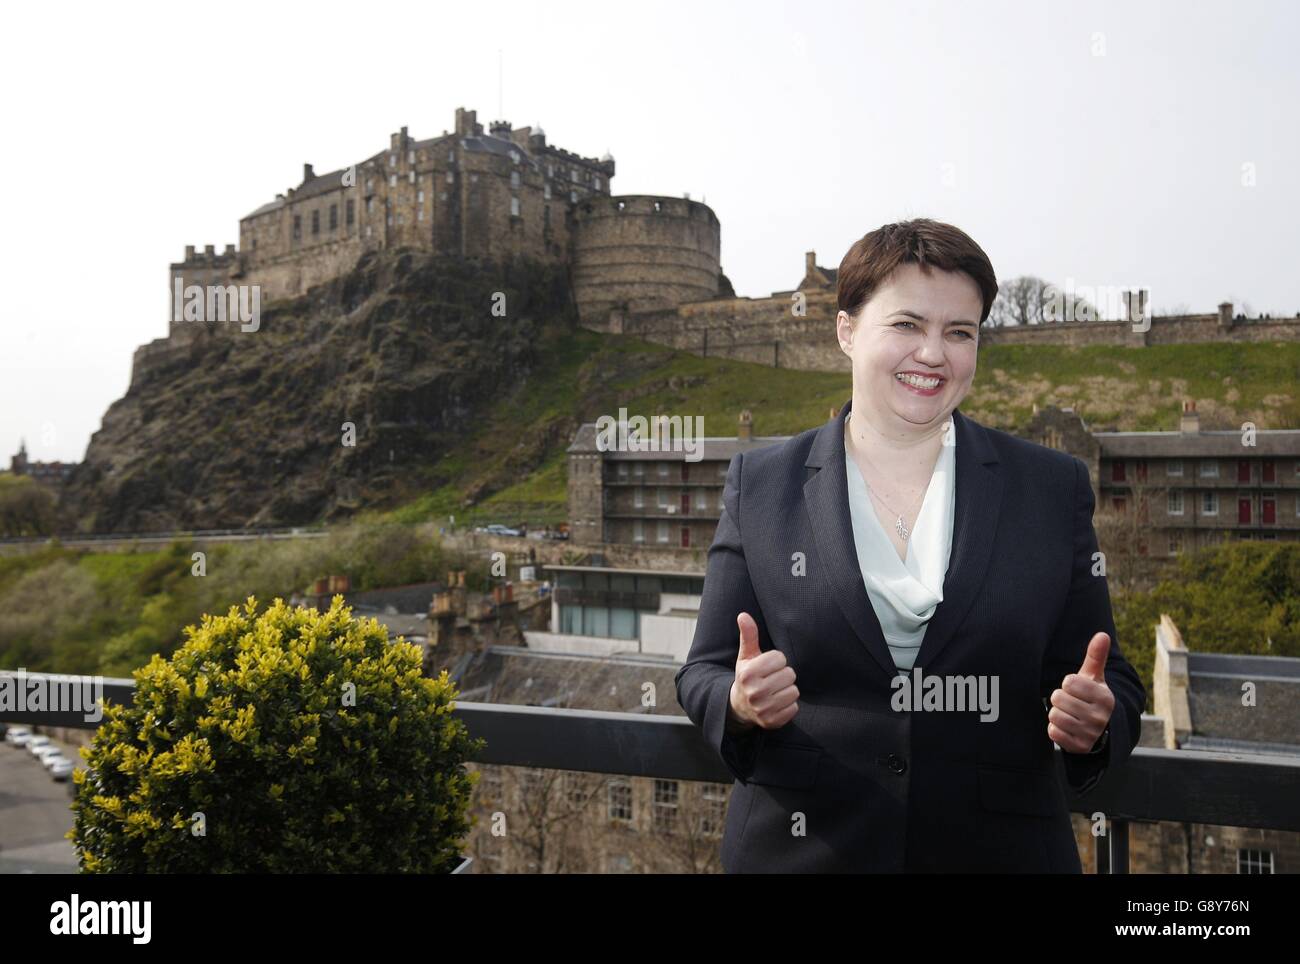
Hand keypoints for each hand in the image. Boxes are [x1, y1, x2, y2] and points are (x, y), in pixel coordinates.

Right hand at [728, 612, 798, 730]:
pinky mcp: (772, 722)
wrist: (740, 707)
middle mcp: (754, 692)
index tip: (767, 667)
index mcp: (748, 673)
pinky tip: (776, 703)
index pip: (780, 658)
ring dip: (787, 689)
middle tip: (771, 679)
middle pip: (789, 674)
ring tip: (774, 690)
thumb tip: (743, 615)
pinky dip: (788, 705)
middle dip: (783, 675)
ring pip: (794, 691)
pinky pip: (794, 708)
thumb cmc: (747, 676)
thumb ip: (748, 635)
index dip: (776, 661)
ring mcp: (763, 709)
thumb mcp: (746, 656)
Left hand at [1048, 631, 1115, 753]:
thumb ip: (1095, 656)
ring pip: (1054, 715)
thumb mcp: (1095, 678)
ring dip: (1057, 713)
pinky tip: (1067, 727)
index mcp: (1104, 697)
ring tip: (1069, 714)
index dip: (1068, 684)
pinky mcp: (1079, 747)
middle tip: (1071, 702)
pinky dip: (1055, 729)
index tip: (1077, 689)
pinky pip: (1053, 733)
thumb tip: (1102, 634)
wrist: (1101, 730)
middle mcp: (1100, 717)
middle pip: (1058, 698)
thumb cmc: (1092, 697)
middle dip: (1060, 699)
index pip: (1068, 682)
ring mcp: (1090, 734)